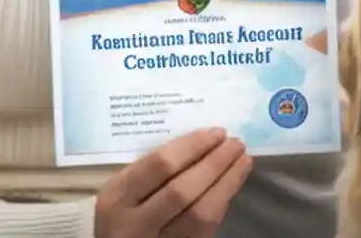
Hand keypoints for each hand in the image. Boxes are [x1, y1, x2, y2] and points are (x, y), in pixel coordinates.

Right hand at [94, 127, 253, 237]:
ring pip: (199, 215)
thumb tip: (201, 142)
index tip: (217, 132)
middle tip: (236, 143)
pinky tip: (230, 188)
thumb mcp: (122, 188)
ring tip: (243, 162)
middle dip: (215, 164)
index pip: (160, 166)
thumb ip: (150, 169)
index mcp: (117, 197)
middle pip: (182, 190)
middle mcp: (134, 224)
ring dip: (226, 184)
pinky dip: (220, 207)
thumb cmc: (121, 210)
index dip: (193, 146)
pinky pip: (204, 232)